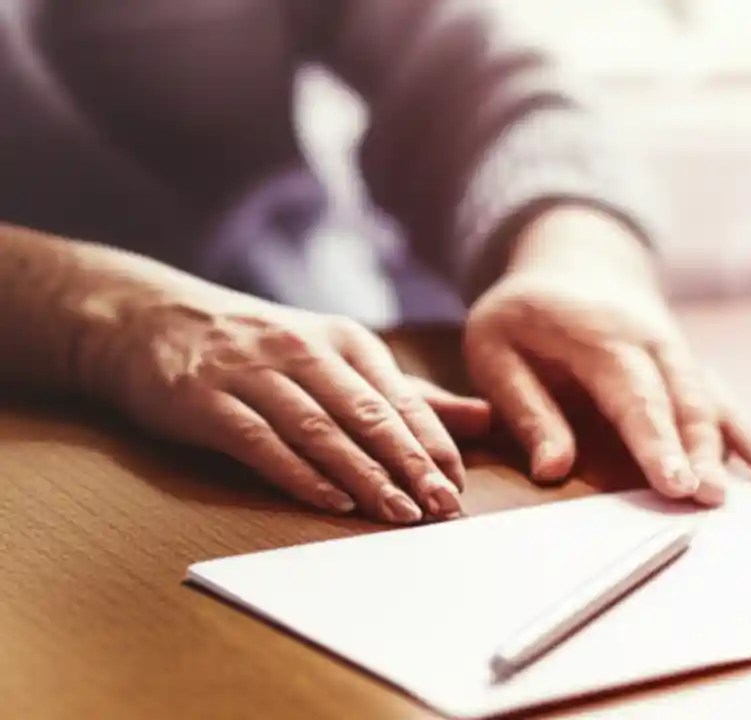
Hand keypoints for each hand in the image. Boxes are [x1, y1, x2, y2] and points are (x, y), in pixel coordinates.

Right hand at [96, 283, 489, 523]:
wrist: (151, 319)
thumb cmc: (260, 348)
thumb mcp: (338, 357)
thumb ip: (407, 394)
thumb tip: (484, 419)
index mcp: (345, 340)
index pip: (400, 398)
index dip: (433, 444)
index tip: (459, 487)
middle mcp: (305, 352)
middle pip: (368, 414)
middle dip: (411, 463)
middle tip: (443, 507)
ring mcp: (254, 375)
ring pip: (321, 430)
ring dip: (364, 475)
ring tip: (400, 513)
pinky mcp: (208, 400)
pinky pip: (261, 441)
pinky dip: (298, 473)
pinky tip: (331, 501)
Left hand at [464, 206, 750, 504]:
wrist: (575, 264)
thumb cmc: (524, 317)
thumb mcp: (495, 350)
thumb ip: (525, 408)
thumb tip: (553, 469)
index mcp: (598, 335)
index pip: (633, 391)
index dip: (655, 439)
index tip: (675, 483)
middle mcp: (651, 340)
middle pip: (685, 397)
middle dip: (702, 448)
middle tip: (711, 498)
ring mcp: (678, 353)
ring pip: (713, 398)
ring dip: (741, 441)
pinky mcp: (691, 369)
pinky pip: (724, 401)